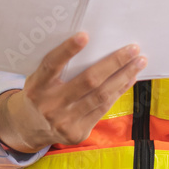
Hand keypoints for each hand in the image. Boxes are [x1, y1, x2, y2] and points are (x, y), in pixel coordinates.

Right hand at [0, 33, 145, 153]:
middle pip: (87, 81)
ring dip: (123, 77)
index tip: (85, 35)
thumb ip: (57, 66)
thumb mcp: (38, 78)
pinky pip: (103, 109)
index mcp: (36, 86)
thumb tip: (92, 44)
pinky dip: (118, 91)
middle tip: (132, 49)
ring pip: (101, 96)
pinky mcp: (77, 133)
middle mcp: (49, 105)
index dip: (67, 50)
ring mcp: (64, 121)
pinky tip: (129, 79)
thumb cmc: (40, 92)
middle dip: (114, 63)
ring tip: (138, 62)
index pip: (51, 65)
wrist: (30, 127)